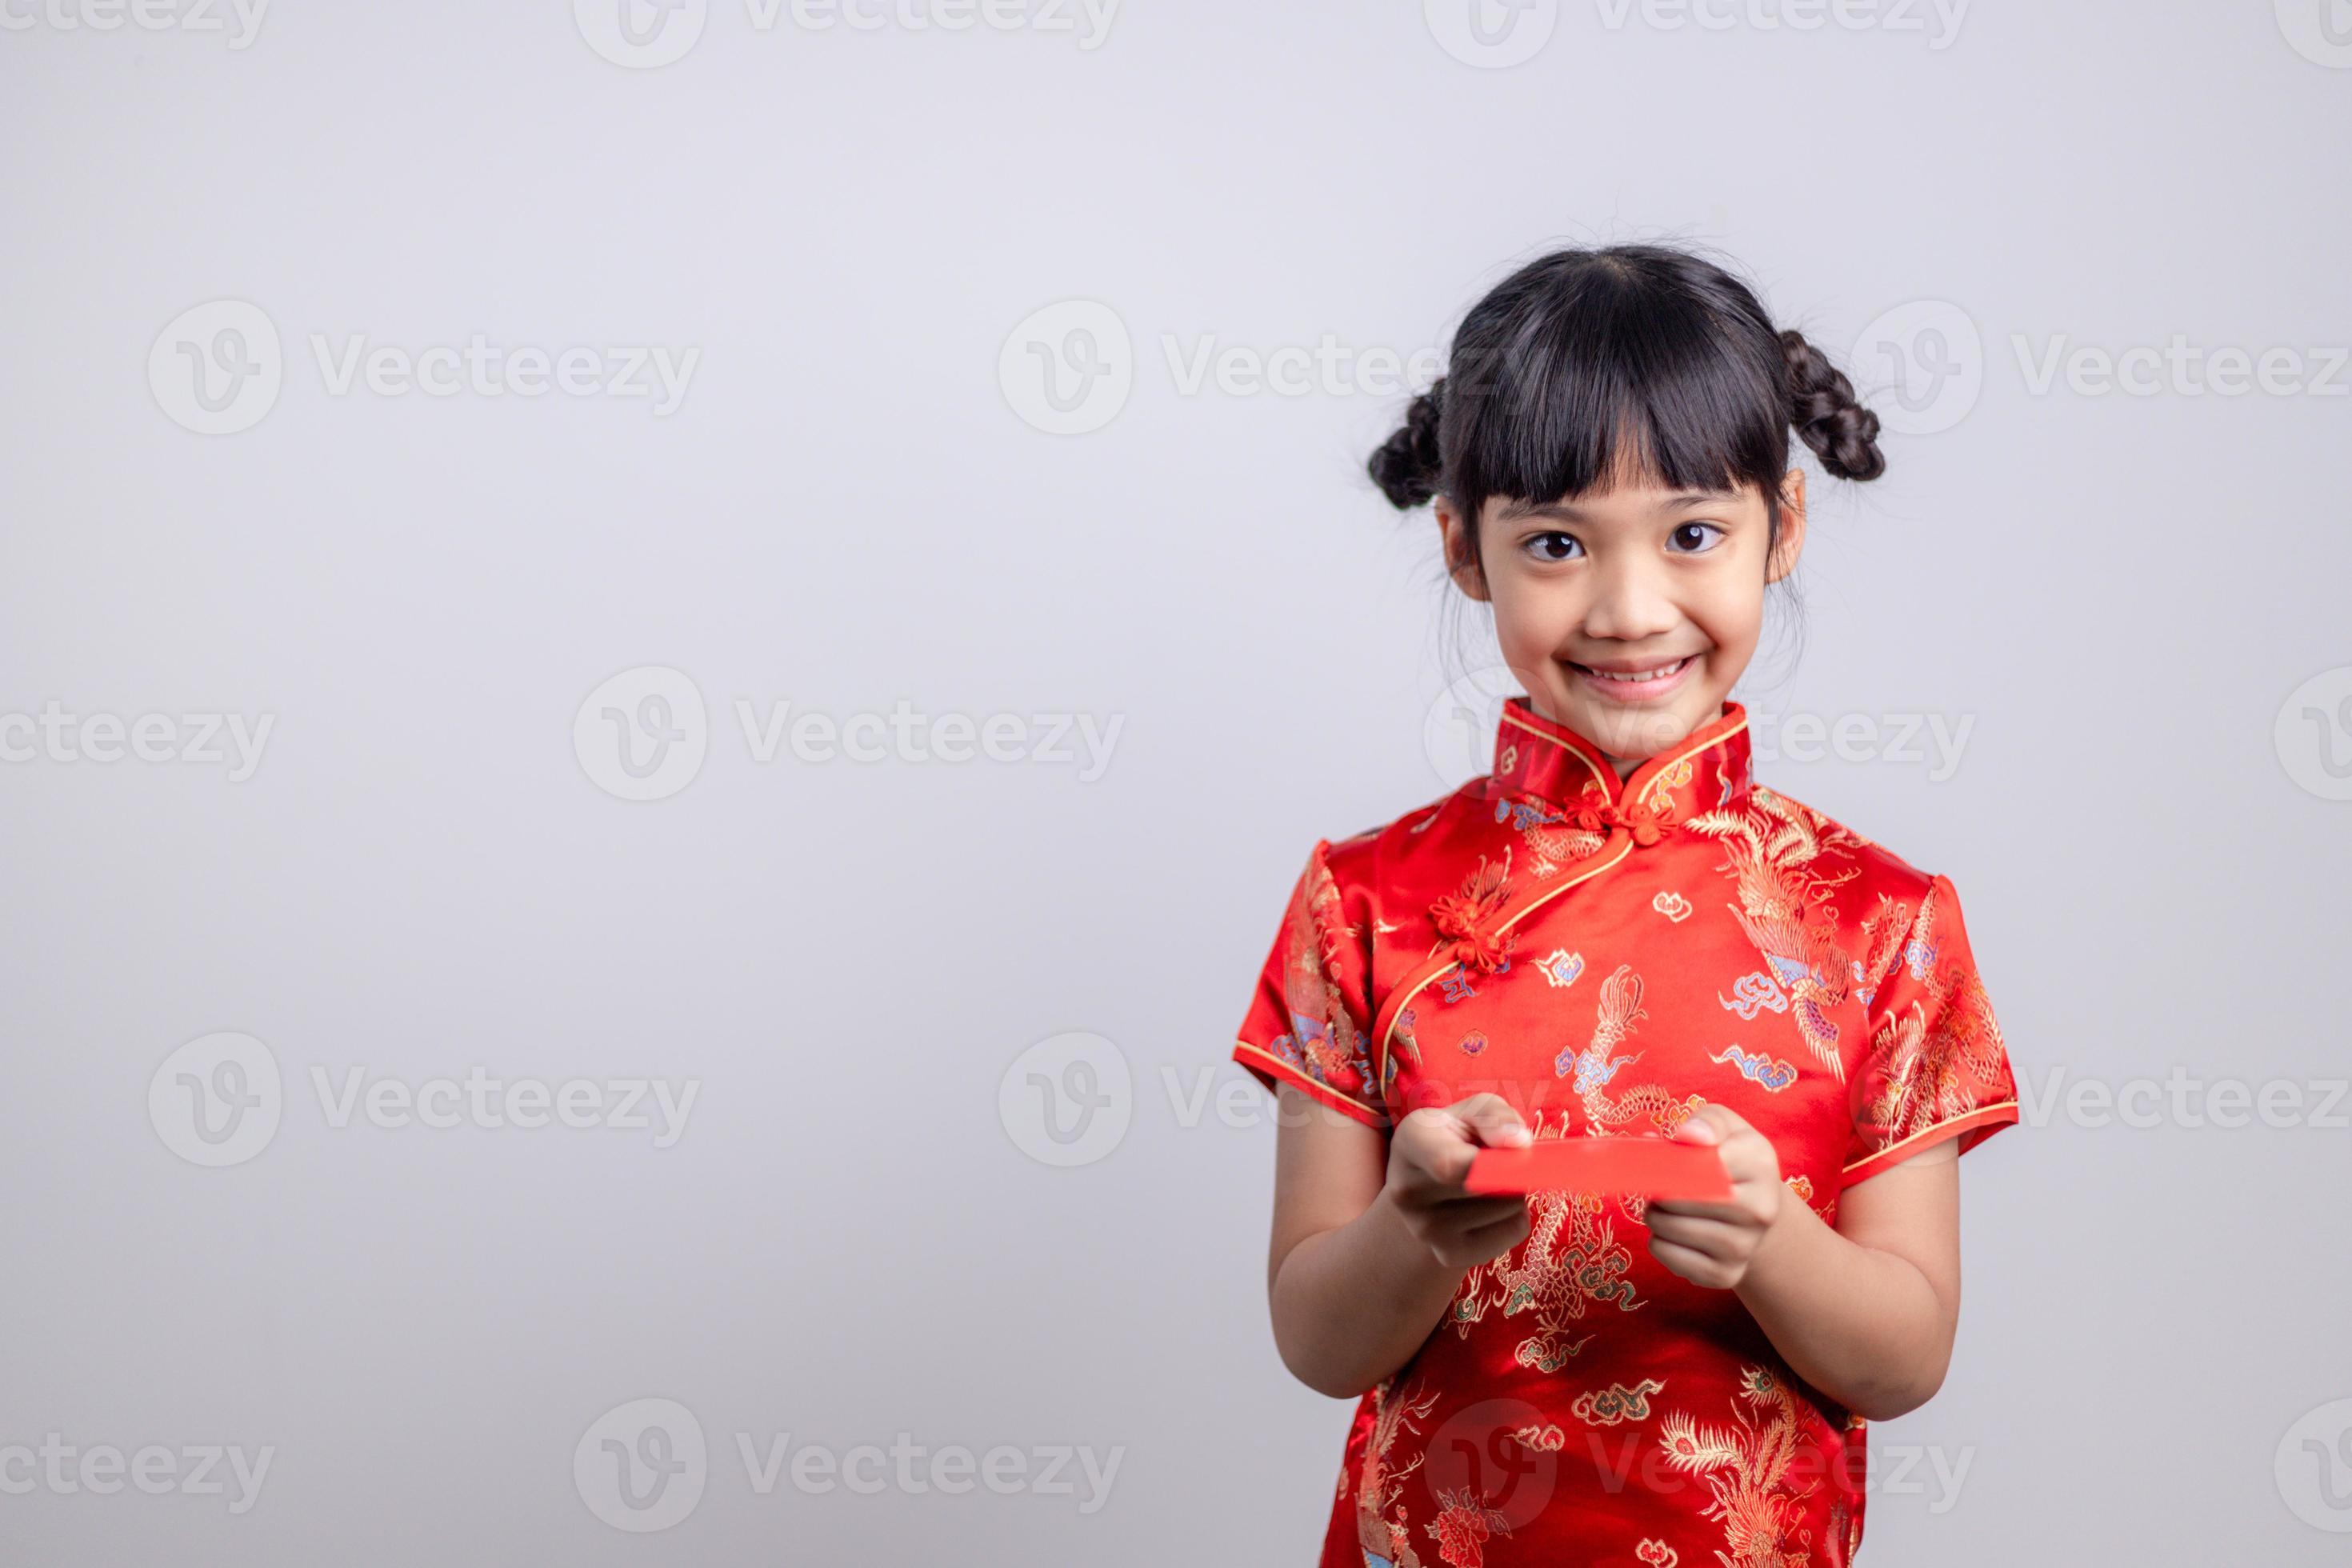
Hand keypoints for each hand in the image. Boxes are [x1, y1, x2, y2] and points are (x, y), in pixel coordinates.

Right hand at [1384, 1094, 1533, 1271]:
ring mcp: (1424, 1229)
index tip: (1517, 1149)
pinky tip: (1490, 1208)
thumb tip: (1519, 1144)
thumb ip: (1495, 1116)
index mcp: (1410, 1142)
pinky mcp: (1449, 1255)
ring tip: (1490, 1184)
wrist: (1424, 1187)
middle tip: (1500, 1160)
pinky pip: (1513, 1232)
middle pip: (1489, 1185)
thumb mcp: (1472, 1111)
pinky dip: (1515, 1218)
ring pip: (1507, 1208)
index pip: (1450, 1165)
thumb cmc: (1455, 1137)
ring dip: (1514, 1193)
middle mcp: (1407, 1191)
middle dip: (1512, 1169)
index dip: (1492, 1162)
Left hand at [1642, 1102, 1785, 1289]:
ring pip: (1669, 1228)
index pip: (1703, 1162)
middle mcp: (1760, 1210)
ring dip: (1654, 1214)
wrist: (1757, 1212)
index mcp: (1761, 1165)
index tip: (1669, 1154)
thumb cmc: (1732, 1159)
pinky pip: (1666, 1255)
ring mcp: (1745, 1248)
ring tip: (1668, 1206)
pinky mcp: (1725, 1275)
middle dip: (1657, 1188)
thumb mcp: (1726, 1126)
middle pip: (1679, 1198)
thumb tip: (1687, 1136)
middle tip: (1660, 1182)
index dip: (1673, 1159)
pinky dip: (1658, 1240)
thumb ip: (1707, 1122)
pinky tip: (1675, 1232)